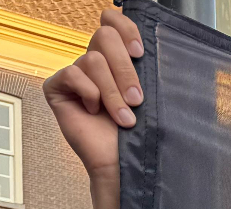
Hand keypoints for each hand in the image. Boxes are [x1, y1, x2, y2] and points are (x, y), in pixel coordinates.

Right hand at [44, 9, 140, 208]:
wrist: (123, 164)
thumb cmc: (142, 135)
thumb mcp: (155, 97)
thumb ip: (153, 70)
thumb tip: (173, 44)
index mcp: (119, 58)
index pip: (113, 21)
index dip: (125, 29)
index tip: (141, 53)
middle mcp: (96, 62)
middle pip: (103, 37)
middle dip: (124, 69)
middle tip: (137, 98)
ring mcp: (75, 74)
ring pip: (93, 60)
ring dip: (113, 92)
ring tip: (124, 117)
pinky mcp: (57, 88)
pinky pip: (71, 74)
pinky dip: (90, 94)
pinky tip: (94, 112)